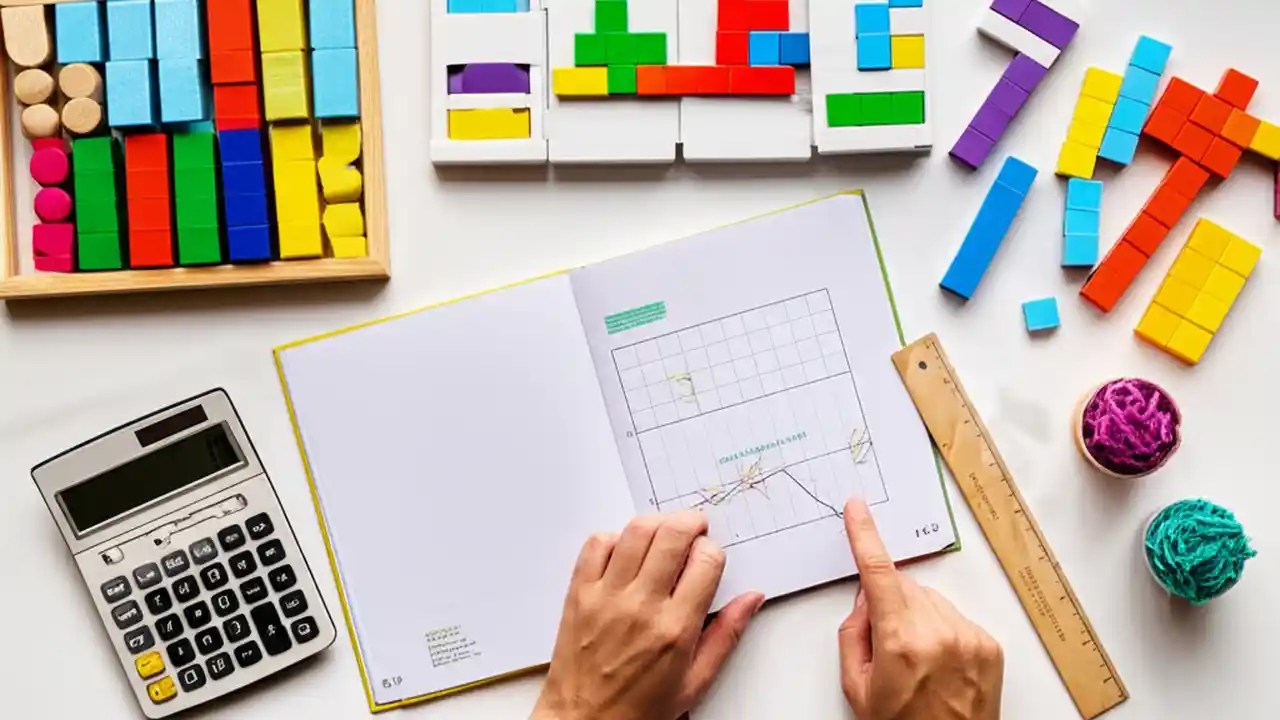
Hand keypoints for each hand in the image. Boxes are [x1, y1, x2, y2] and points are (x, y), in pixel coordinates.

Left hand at [532, 511, 764, 719]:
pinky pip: (596, 545)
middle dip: (690, 523)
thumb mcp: (695, 681)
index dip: (713, 550)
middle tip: (695, 527)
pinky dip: (614, 537)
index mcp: (676, 629)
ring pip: (635, 531)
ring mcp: (607, 596)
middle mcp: (641, 606)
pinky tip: (625, 551)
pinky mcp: (579, 594)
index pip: (706, 561)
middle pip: (672, 535)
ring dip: (656, 523)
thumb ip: (727, 634)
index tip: (710, 557)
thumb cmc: (639, 710)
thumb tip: (752, 598)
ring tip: (664, 533)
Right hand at [838, 500, 1003, 719]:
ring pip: (929, 600)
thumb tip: (865, 601)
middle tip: (885, 642)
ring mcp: (968, 637)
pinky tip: (938, 663)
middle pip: (903, 586)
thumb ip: (853, 633)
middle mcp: (938, 633)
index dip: (865, 536)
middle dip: (889, 602)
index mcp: (900, 642)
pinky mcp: (988, 644)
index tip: (857, 509)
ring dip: (916, 616)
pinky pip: (954, 617)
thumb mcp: (857, 687)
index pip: (878, 574)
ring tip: (916, 661)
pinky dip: (941, 630)